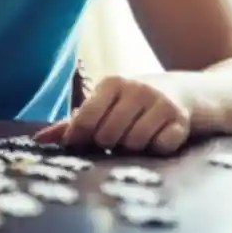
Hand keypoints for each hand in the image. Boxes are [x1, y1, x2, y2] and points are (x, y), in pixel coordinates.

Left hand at [34, 74, 191, 154]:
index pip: (85, 120)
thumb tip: (38, 140)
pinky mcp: (182, 120)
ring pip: (133, 144)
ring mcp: (161, 103)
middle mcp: (136, 89)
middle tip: (117, 139)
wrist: (193, 91)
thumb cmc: (137, 102)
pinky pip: (160, 147)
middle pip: (107, 136)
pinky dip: (158, 149)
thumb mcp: (107, 104)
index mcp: (111, 83)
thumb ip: (74, 123)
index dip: (79, 139)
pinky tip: (160, 137)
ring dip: (134, 149)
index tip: (80, 145)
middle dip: (109, 145)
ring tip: (138, 136)